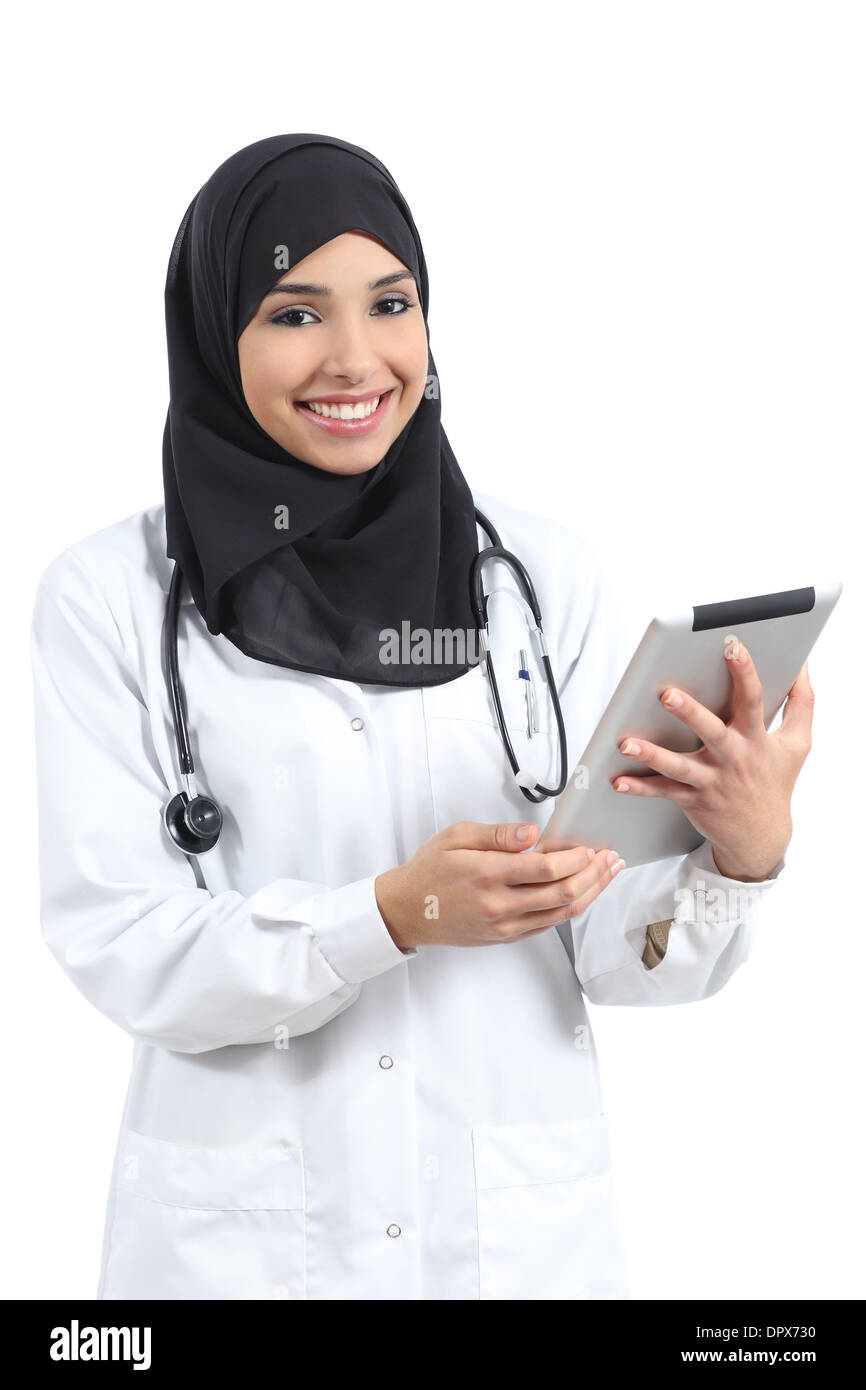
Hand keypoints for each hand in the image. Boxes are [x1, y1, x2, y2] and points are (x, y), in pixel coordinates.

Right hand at [374, 820, 624, 950]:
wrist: (407, 911)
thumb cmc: (429, 870)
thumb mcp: (456, 836)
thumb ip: (497, 834)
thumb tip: (532, 833)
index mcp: (487, 874)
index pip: (545, 869)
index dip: (575, 859)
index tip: (589, 846)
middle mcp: (499, 905)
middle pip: (562, 894)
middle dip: (594, 875)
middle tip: (612, 859)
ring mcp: (504, 925)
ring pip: (560, 913)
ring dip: (590, 893)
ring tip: (607, 875)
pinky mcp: (505, 937)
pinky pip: (547, 925)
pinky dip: (569, 909)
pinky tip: (582, 894)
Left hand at [610, 641, 813, 881]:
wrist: (762, 836)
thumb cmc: (775, 780)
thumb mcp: (798, 743)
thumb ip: (802, 702)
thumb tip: (804, 664)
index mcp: (756, 739)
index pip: (752, 700)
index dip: (745, 672)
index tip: (733, 646)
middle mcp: (732, 758)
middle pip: (711, 732)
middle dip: (690, 712)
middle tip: (666, 694)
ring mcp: (710, 781)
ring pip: (679, 767)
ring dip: (652, 754)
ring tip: (626, 742)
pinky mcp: (692, 799)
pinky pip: (663, 792)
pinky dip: (639, 787)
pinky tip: (618, 780)